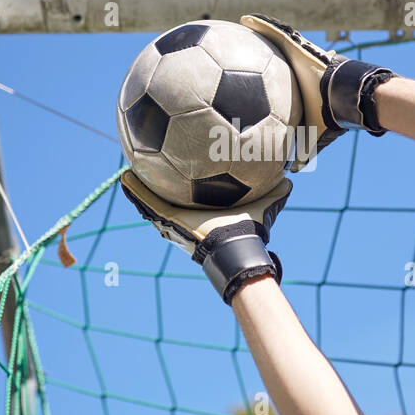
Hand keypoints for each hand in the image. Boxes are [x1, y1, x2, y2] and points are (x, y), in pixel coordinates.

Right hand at [120, 170, 290, 304]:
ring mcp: (174, 219)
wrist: (235, 245)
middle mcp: (186, 217)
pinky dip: (134, 191)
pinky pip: (147, 202)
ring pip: (151, 201)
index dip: (184, 186)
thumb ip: (275, 193)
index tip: (181, 174)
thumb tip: (290, 179)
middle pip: (166, 199)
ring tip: (128, 170)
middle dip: (158, 186)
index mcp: (204, 214)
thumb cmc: (248, 230)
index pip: (190, 198)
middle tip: (148, 168)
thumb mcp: (262, 205)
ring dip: (140, 188)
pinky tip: (124, 176)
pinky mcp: (167, 218)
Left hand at [239, 13, 396, 171]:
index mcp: (294, 87)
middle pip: (271, 56)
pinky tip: (246, 18)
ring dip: (258, 31)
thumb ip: (302, 150)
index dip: (263, 81)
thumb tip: (292, 171)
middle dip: (257, 51)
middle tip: (236, 48)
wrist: (343, 97)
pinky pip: (275, 31)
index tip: (246, 82)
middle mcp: (294, 68)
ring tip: (240, 24)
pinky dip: (261, 24)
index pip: (275, 81)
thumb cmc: (328, 115)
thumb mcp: (311, 135)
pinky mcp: (297, 46)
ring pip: (273, 39)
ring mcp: (296, 54)